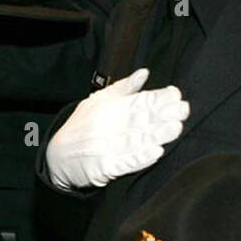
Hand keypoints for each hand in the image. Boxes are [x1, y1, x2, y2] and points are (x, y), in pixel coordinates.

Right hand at [45, 68, 189, 189]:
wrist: (57, 157)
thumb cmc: (81, 127)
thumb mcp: (98, 101)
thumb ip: (123, 89)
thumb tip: (144, 73)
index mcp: (112, 109)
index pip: (139, 102)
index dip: (159, 99)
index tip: (176, 95)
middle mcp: (110, 126)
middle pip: (141, 120)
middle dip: (163, 115)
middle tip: (183, 110)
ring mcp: (108, 147)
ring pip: (137, 140)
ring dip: (156, 135)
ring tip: (174, 128)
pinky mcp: (105, 167)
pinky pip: (125, 162)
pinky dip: (140, 158)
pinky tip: (155, 152)